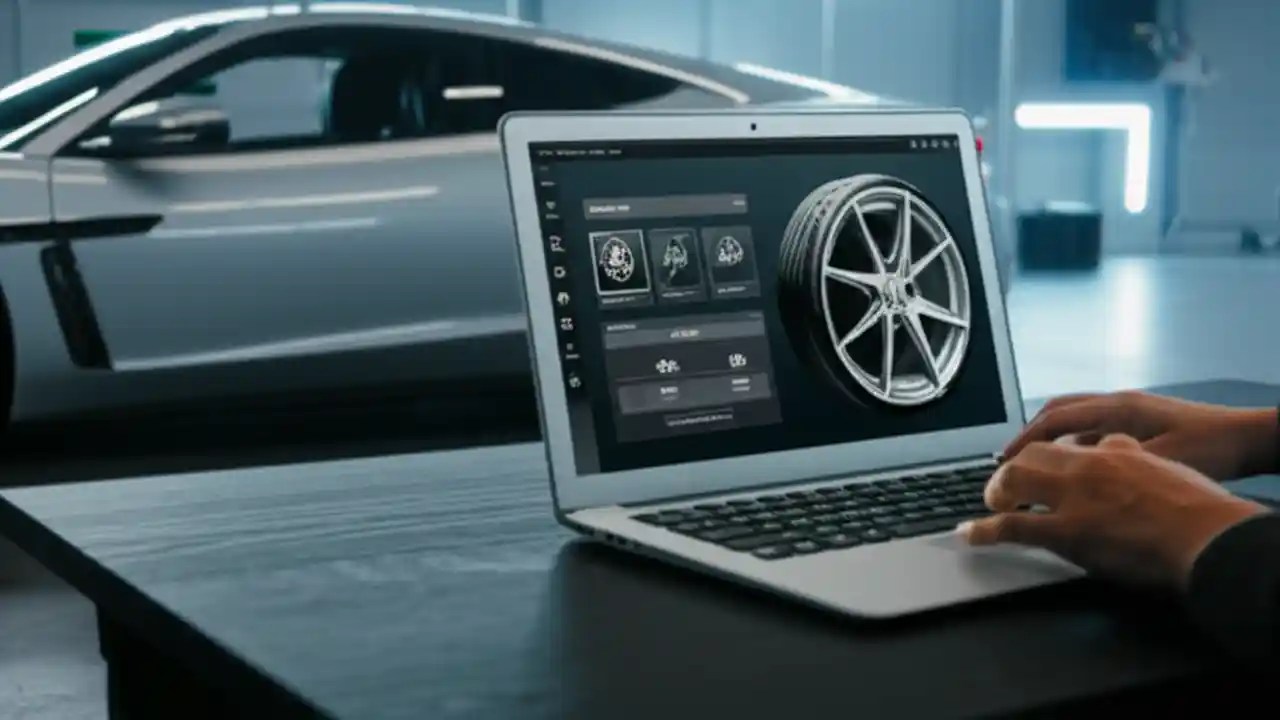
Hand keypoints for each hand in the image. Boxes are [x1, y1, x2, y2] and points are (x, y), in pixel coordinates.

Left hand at [960, 435, 1267, 588]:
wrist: (1206, 537)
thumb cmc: (1198, 512)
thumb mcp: (1167, 470)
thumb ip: (1136, 460)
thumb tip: (1117, 449)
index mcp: (1117, 450)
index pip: (1069, 444)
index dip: (1046, 456)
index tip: (1038, 465)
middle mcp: (1089, 466)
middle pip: (1034, 456)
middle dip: (1014, 470)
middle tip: (1005, 486)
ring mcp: (1074, 497)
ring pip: (1017, 482)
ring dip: (997, 492)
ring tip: (989, 504)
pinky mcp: (1066, 531)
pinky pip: (1014, 525)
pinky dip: (986, 529)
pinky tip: (972, 534)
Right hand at [1008, 392, 1279, 480]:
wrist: (1248, 438)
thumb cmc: (1211, 448)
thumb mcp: (1159, 461)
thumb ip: (1113, 463)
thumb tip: (1071, 472)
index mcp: (1119, 408)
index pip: (1056, 417)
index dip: (1026, 439)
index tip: (1005, 460)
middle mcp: (1119, 403)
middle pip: (1059, 411)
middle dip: (1029, 434)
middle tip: (1008, 459)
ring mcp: (1130, 410)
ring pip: (1076, 418)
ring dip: (1051, 438)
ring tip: (1035, 463)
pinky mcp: (1140, 422)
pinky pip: (1094, 427)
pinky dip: (1074, 442)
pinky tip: (1075, 465)